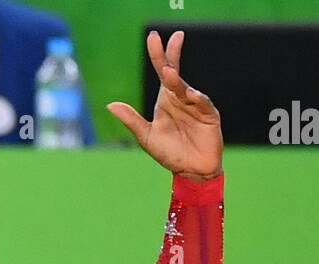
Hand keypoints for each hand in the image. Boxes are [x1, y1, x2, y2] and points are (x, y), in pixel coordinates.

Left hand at [106, 30, 222, 181]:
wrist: (191, 172)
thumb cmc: (170, 153)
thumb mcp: (147, 137)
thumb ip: (131, 120)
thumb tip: (110, 105)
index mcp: (166, 98)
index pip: (162, 71)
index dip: (158, 54)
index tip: (153, 37)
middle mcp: (181, 98)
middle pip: (176, 72)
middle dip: (174, 54)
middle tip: (175, 36)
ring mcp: (195, 105)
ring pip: (185, 88)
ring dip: (177, 81)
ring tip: (168, 73)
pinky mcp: (208, 115)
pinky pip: (202, 104)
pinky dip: (196, 99)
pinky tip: (189, 95)